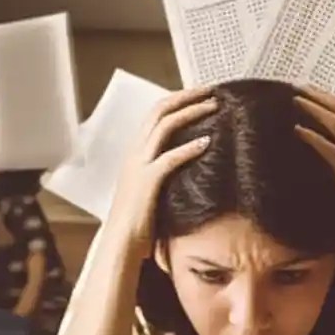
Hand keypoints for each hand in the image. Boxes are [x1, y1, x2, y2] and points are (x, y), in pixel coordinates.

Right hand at [105, 87, 216, 258]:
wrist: (120, 244)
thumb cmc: (140, 222)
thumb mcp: (152, 190)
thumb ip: (164, 173)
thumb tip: (192, 163)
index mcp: (135, 154)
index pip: (154, 115)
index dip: (177, 101)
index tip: (200, 94)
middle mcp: (134, 154)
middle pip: (158, 112)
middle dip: (186, 96)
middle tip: (211, 89)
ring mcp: (138, 166)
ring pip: (163, 127)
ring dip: (190, 112)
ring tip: (214, 105)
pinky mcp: (147, 183)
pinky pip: (169, 159)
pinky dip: (189, 148)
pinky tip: (207, 141)